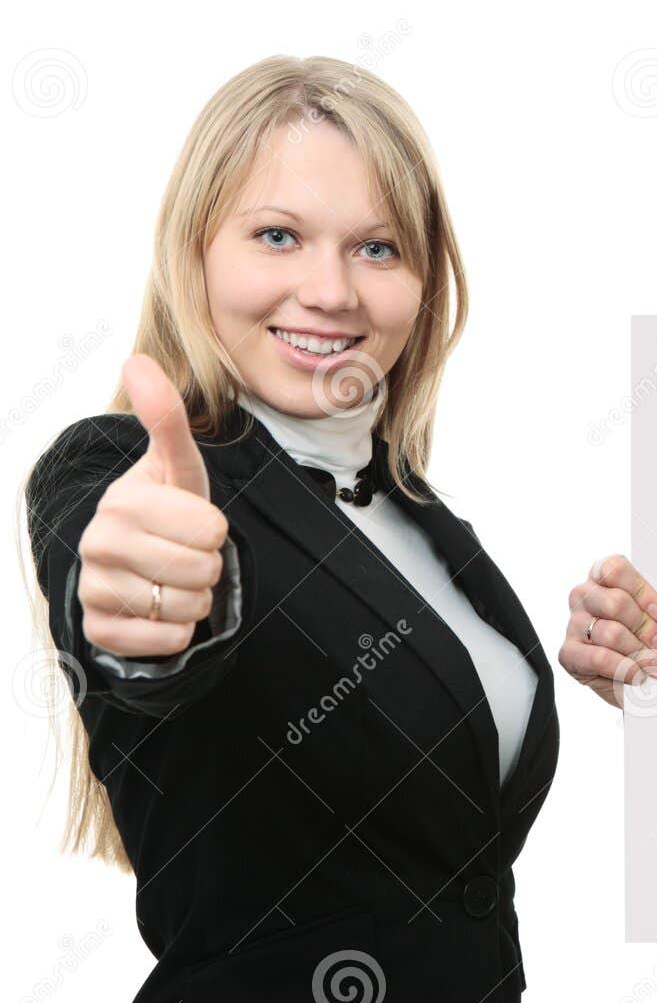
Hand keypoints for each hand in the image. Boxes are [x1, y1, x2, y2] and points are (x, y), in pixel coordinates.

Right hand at [77, 354, 229, 658]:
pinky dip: (176, 632)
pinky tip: (159, 610)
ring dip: (195, 599)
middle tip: (186, 554)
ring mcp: (94, 588)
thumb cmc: (167, 510)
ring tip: (172, 580)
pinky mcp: (100, 630)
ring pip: (187, 608)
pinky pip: (166, 642)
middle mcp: (99, 544)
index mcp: (123, 502)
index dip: (216, 530)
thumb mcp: (178, 466)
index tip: (193, 523)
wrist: (137, 564)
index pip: (212, 529)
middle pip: (203, 570)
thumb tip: (138, 360)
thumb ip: (166, 418)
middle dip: (209, 566)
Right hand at [560, 554, 656, 707]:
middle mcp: (583, 595)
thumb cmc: (640, 639)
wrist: (627, 681)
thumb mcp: (650, 618)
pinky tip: (637, 675)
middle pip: (615, 602)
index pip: (615, 569)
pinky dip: (624, 668)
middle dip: (644, 627)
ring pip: (610, 633)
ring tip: (655, 664)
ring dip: (638, 652)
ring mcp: (574, 624)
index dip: (642, 592)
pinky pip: (599, 658)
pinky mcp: (568, 654)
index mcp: (602, 576)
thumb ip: (653, 612)